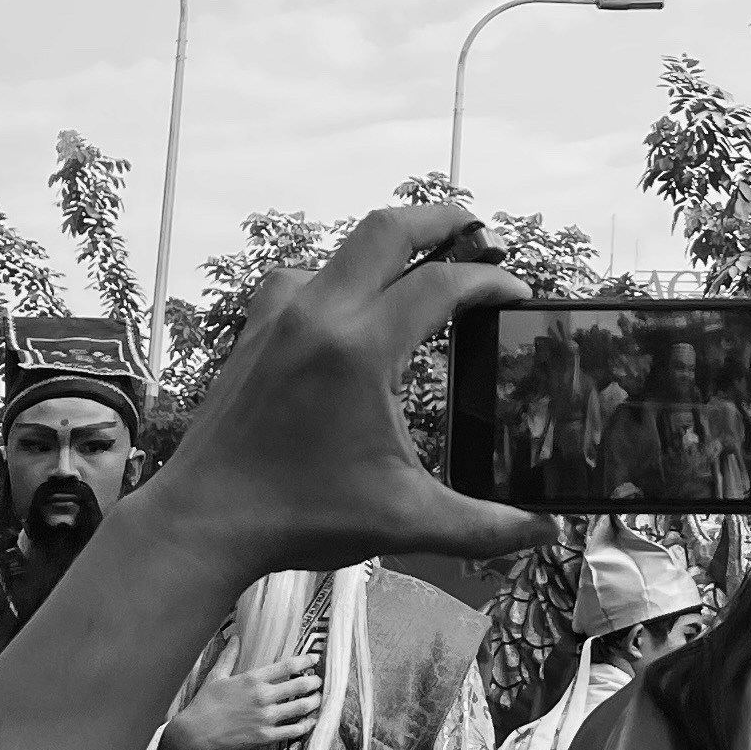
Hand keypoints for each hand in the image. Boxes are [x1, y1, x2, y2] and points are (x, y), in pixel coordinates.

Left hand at [164, 205, 550, 570]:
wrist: (206, 519)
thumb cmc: (300, 517)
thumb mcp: (406, 521)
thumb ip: (484, 527)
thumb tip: (544, 530)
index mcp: (360, 350)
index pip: (442, 284)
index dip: (491, 282)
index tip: (517, 295)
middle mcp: (318, 316)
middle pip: (388, 229)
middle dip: (443, 219)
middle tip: (481, 229)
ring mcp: (279, 317)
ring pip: (344, 248)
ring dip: (389, 248)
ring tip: (424, 266)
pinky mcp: (256, 331)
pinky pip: (306, 277)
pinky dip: (342, 276)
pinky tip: (356, 307)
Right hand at [164, 658, 322, 749]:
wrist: (195, 733)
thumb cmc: (203, 704)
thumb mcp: (215, 676)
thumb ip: (229, 656)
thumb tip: (235, 637)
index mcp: (252, 679)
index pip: (287, 666)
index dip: (305, 661)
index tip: (315, 659)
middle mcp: (262, 696)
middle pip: (300, 685)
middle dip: (314, 682)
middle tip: (319, 681)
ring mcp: (266, 718)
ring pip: (301, 707)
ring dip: (314, 702)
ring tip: (318, 699)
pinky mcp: (265, 736)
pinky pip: (293, 731)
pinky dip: (305, 725)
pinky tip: (310, 722)